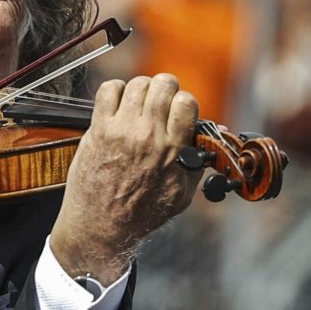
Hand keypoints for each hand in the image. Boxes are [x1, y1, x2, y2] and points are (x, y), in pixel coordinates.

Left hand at [49, 76, 201, 278]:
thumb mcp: (182, 193)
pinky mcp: (99, 129)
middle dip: (166, 89)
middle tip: (161, 102)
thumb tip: (211, 136)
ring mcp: (121, 130)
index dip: (184, 102)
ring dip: (142, 90)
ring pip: (137, 84)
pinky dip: (116, 91)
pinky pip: (108, 90)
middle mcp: (147, 135)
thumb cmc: (142, 213)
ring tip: (140, 105)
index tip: (179, 111)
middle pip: (162, 85)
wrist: (101, 225)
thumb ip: (199, 162)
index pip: (186, 102)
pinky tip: (119, 105)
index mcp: (172, 150)